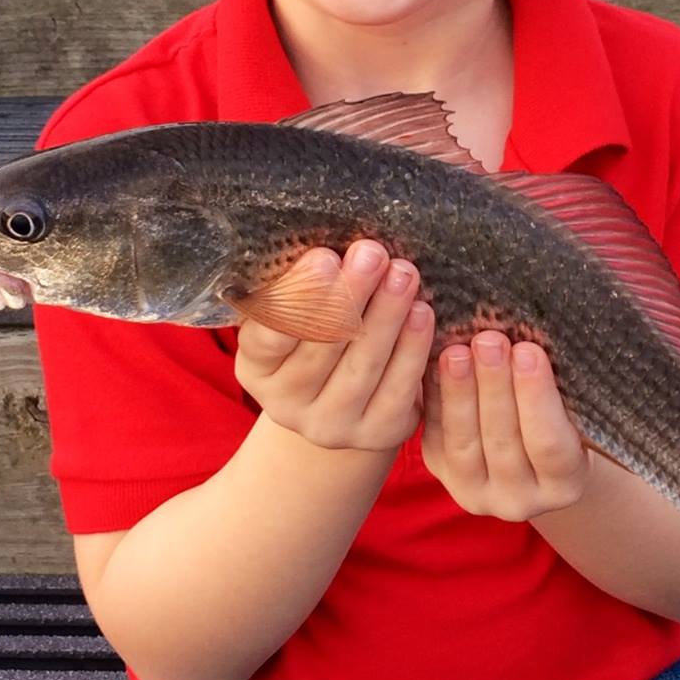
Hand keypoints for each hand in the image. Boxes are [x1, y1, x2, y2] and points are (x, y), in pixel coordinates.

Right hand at [235, 241, 433, 454]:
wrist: (344, 402)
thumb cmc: (319, 335)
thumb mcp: (297, 314)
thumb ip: (305, 288)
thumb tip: (336, 245)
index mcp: (256, 367)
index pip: (269, 335)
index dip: (298, 297)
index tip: (325, 258)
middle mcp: (285, 404)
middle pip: (321, 346)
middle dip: (350, 295)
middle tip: (373, 253)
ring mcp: (330, 426)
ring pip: (362, 366)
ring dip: (386, 315)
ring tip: (403, 274)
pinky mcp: (376, 434)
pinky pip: (398, 390)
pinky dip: (412, 349)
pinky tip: (422, 314)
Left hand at [420, 331, 592, 520]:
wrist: (528, 452)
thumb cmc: (562, 419)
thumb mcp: (571, 412)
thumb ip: (558, 388)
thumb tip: (533, 338)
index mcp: (564, 486)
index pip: (550, 445)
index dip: (538, 398)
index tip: (529, 351)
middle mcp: (520, 501)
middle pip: (503, 441)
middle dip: (495, 386)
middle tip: (490, 340)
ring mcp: (476, 493)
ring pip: (464, 442)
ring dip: (459, 391)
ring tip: (458, 350)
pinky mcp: (442, 473)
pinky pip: (435, 435)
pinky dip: (435, 398)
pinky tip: (435, 363)